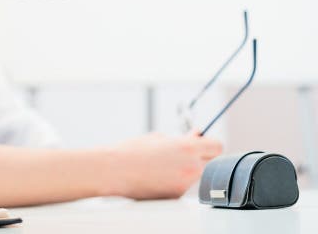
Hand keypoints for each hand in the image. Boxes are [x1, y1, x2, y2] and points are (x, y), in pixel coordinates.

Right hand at [108, 132, 222, 199]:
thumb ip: (182, 139)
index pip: (217, 146)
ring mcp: (185, 184)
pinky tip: (158, 176)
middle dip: (201, 157)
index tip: (202, 144)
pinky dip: (175, 181)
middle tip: (184, 154)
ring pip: (196, 175)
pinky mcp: (177, 196)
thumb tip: (197, 136)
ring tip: (163, 165)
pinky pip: (183, 186)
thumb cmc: (133, 151)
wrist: (114, 171)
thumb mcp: (158, 138)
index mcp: (188, 148)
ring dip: (187, 169)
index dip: (210, 144)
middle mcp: (191, 167)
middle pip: (212, 162)